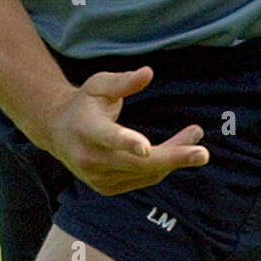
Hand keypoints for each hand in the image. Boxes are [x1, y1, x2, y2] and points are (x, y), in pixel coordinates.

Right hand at [42, 67, 207, 194]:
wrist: (57, 131)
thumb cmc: (84, 102)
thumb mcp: (98, 84)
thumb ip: (123, 81)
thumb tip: (148, 73)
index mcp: (86, 129)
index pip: (107, 137)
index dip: (126, 141)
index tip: (146, 146)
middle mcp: (90, 158)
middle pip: (137, 163)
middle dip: (172, 157)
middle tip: (203, 152)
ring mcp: (98, 177)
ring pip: (146, 172)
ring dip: (175, 158)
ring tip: (196, 136)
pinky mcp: (107, 188)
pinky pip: (144, 178)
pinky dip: (164, 166)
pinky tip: (180, 149)